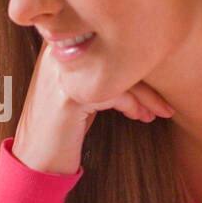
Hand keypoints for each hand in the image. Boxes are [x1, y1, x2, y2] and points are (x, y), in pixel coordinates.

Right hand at [12, 40, 174, 175]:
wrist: (36, 161)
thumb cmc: (62, 126)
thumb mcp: (80, 90)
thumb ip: (99, 69)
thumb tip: (143, 61)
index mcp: (60, 44)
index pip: (109, 41)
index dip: (136, 61)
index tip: (155, 84)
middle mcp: (58, 52)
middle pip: (116, 54)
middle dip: (146, 79)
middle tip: (166, 99)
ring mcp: (62, 72)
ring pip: (119, 73)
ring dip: (146, 95)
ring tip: (159, 111)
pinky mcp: (69, 95)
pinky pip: (115, 93)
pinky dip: (133, 105)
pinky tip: (140, 117)